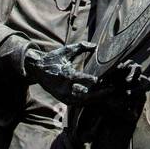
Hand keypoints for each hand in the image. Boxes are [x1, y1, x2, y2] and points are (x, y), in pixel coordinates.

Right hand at [25, 42, 149, 112]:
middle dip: (98, 93)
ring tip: (109, 93)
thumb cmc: (53, 59)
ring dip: (96, 98)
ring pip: (83, 101)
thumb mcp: (66, 51)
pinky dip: (90, 100)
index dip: (88, 80)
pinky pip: (79, 103)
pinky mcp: (64, 100)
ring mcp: (63, 96)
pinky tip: (100, 96)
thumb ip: (81, 47)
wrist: (37, 70)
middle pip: (83, 94)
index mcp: (63, 74)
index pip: (77, 79)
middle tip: (111, 89)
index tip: (99, 80)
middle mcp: (63, 88)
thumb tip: (95, 46)